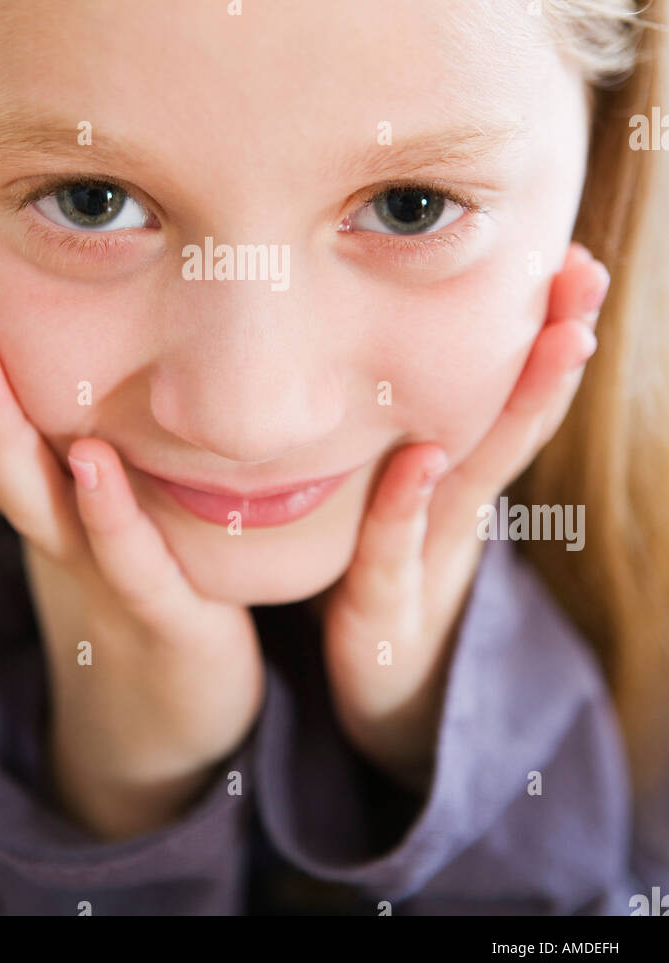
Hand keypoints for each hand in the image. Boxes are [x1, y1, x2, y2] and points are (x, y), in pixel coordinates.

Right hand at [0, 218, 264, 837]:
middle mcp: (51, 522)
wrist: (177, 703)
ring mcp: (95, 569)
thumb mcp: (106, 482)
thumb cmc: (143, 569)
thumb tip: (92, 294)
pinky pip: (124, 561)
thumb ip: (88, 406)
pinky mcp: (158, 614)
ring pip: (30, 496)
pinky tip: (92, 457)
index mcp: (39, 483)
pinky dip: (103, 513)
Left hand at [314, 242, 610, 793]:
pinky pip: (393, 551)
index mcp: (456, 483)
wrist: (376, 703)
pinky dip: (407, 505)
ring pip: (478, 475)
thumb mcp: (404, 510)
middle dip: (554, 348)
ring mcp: (428, 560)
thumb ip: (411, 446)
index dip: (543, 333)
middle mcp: (453, 513)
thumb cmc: (390, 590)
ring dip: (522, 407)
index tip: (572, 260)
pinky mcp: (382, 611)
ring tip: (562, 339)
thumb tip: (409, 364)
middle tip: (587, 274)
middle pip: (513, 421)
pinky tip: (423, 457)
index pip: (507, 397)